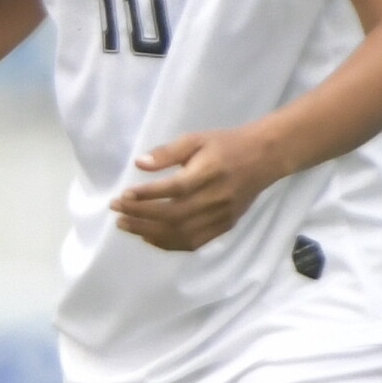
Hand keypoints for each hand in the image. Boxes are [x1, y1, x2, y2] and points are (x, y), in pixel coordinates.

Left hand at [110, 128, 283, 251]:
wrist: (263, 158)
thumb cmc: (225, 145)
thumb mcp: (196, 139)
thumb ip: (167, 152)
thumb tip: (139, 163)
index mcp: (209, 173)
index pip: (173, 189)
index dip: (146, 196)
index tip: (122, 196)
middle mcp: (215, 199)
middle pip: (173, 216)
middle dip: (140, 217)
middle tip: (117, 213)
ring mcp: (221, 216)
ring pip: (181, 233)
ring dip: (149, 233)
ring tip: (126, 226)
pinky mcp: (224, 227)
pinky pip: (193, 242)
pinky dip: (168, 243)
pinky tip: (149, 237)